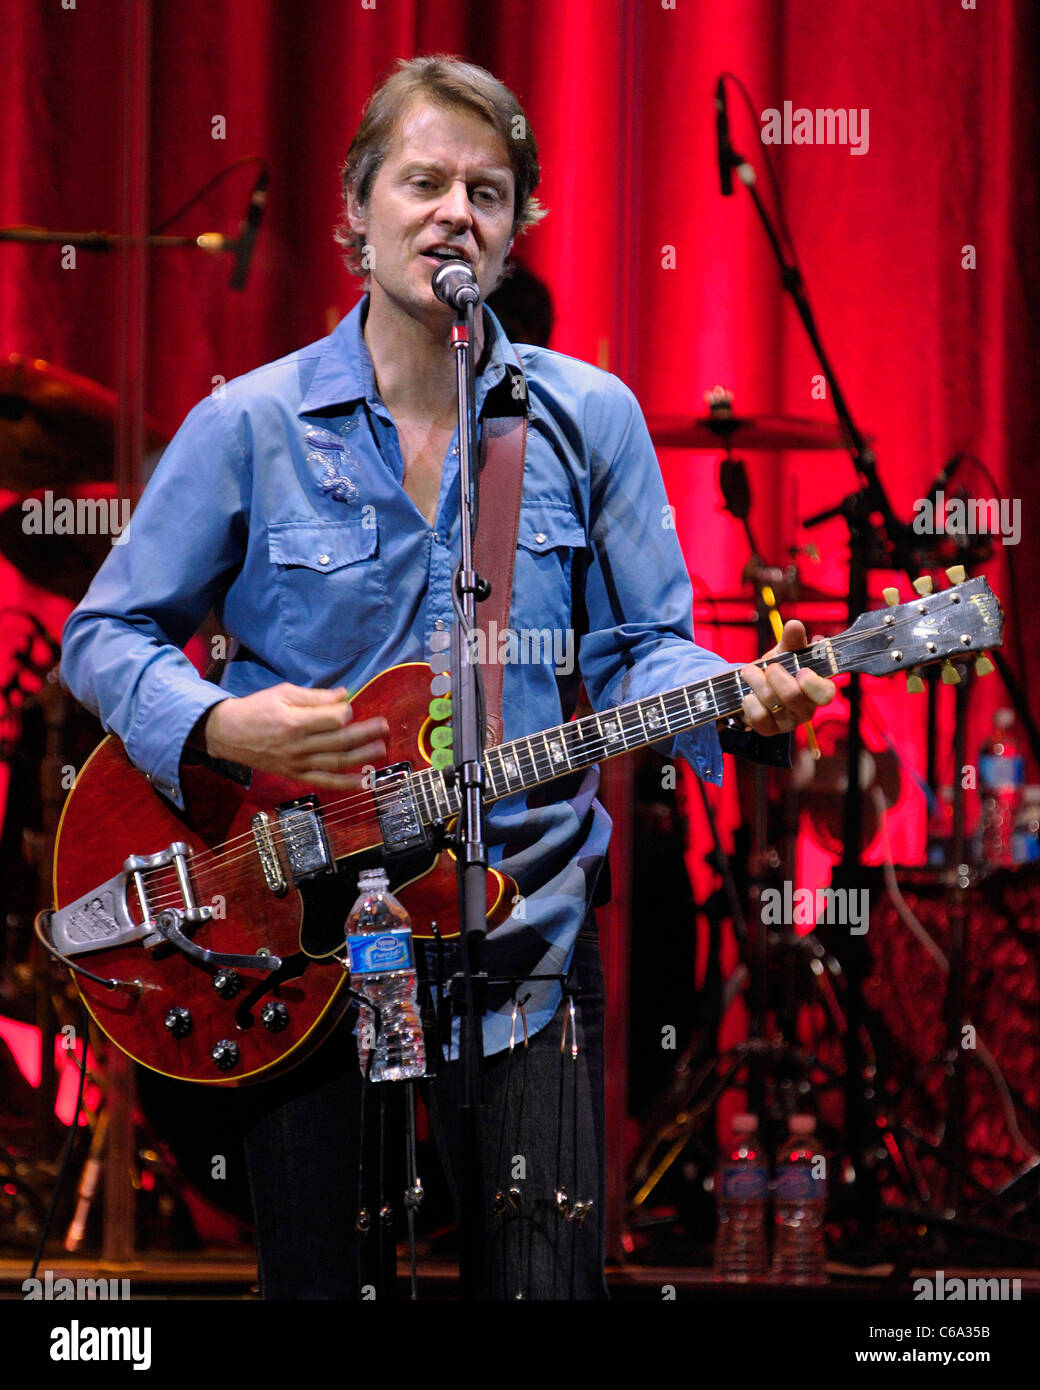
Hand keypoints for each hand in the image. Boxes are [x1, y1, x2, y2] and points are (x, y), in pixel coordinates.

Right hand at [202, 683, 388, 788]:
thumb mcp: (283, 693)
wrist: (227, 733)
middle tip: (384, 727)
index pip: (332, 720)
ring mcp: (297, 763)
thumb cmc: (257, 708)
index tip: (349, 707)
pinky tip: (363, 782)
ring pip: (336, 763)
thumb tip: (345, 695)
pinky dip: (345, 784)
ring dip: (362, 758)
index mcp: (295, 722)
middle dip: (365, 734)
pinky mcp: (295, 775)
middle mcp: (298, 745)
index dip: (345, 712)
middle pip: (339, 741)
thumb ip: (316, 697)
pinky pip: (324, 782)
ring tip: (381, 750)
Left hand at [739, 619, 835, 735]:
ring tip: (749, 671)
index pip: (826, 694)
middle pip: (793, 697)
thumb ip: (792, 640)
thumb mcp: (784, 652)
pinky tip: (747, 694)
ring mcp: (787, 722)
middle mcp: (806, 709)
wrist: (752, 687)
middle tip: (769, 667)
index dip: (813, 683)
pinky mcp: (768, 730)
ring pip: (772, 704)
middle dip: (776, 676)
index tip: (800, 670)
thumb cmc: (775, 669)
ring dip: (756, 682)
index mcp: (817, 690)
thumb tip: (795, 625)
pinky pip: (758, 717)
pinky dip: (748, 700)